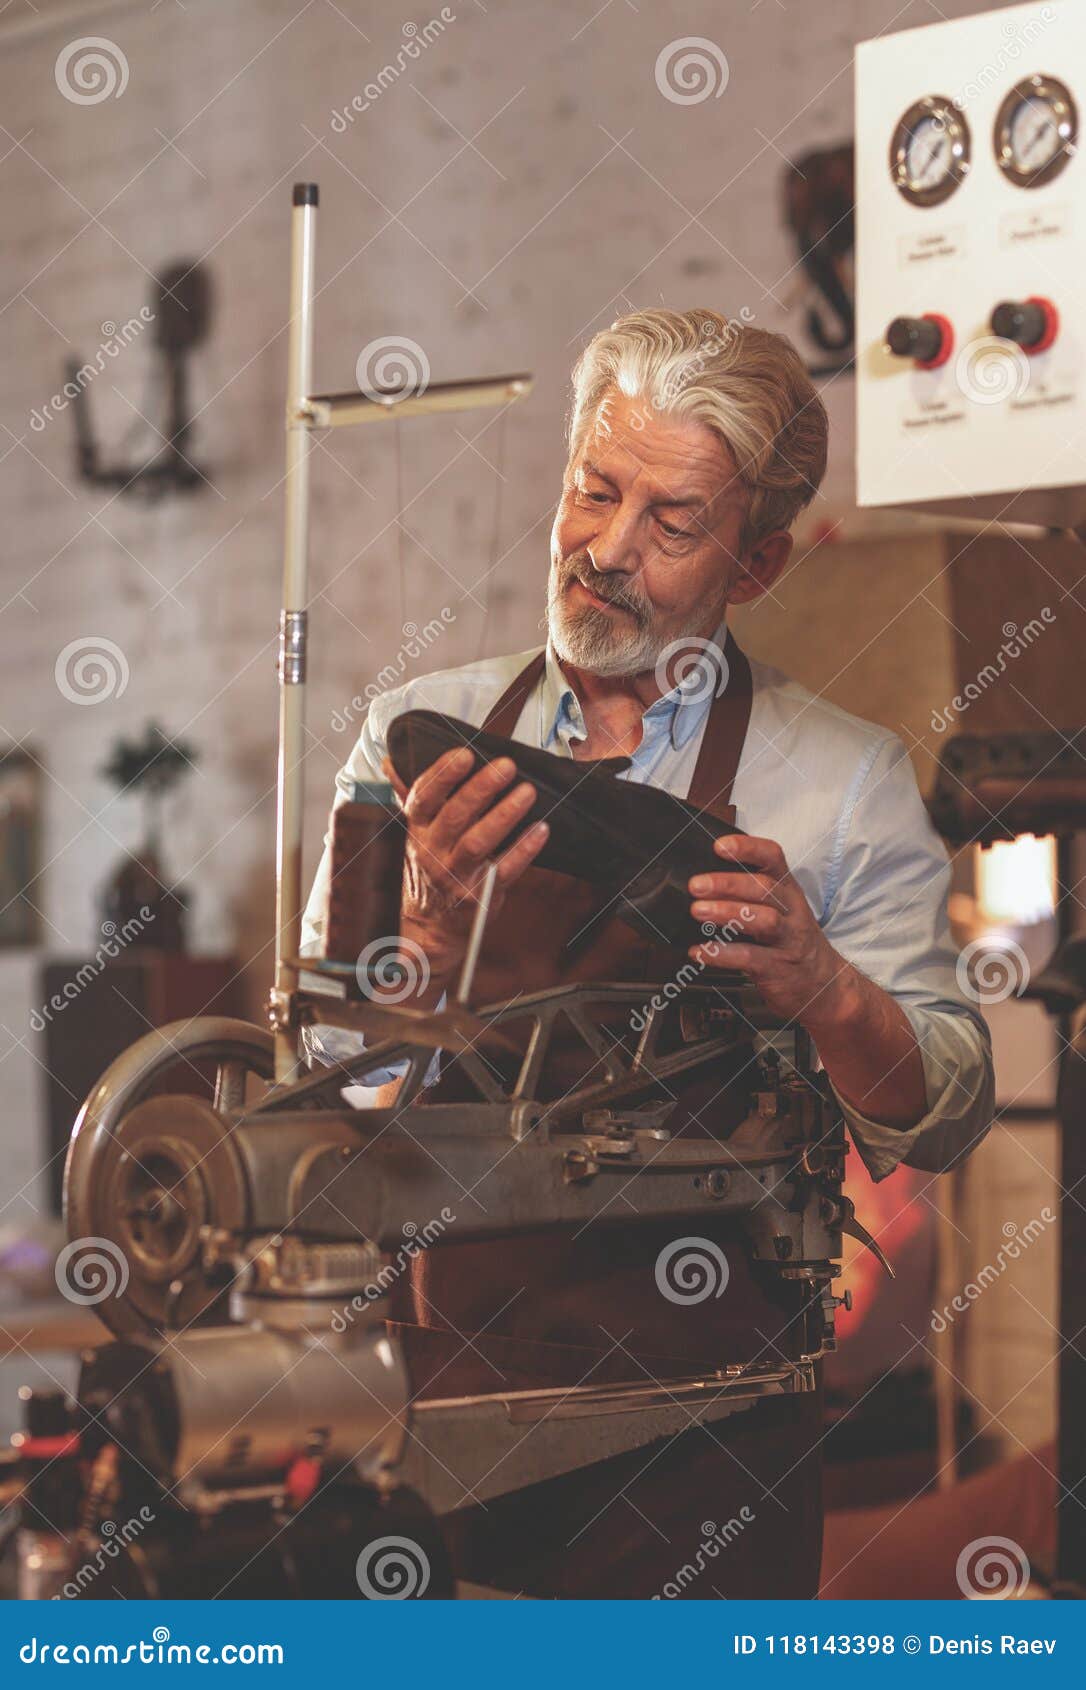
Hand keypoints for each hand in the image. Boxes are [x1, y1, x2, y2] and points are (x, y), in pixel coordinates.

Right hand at [383, 747, 548, 991]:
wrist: (431, 925)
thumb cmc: (430, 868)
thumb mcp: (414, 833)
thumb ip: (410, 797)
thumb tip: (392, 763)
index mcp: (417, 830)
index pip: (424, 797)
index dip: (443, 774)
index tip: (464, 754)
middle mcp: (433, 851)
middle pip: (455, 815)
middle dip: (481, 788)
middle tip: (506, 766)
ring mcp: (456, 874)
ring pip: (478, 842)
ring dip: (505, 815)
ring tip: (527, 792)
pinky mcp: (481, 893)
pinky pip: (505, 869)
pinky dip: (524, 849)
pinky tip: (541, 829)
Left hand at [687, 834, 855, 1033]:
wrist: (824, 984)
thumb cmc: (791, 940)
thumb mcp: (780, 909)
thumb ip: (749, 892)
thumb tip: (704, 881)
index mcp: (788, 890)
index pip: (773, 858)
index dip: (748, 849)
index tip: (720, 846)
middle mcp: (791, 911)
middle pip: (764, 889)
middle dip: (728, 883)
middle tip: (697, 885)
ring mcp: (788, 940)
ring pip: (763, 920)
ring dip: (727, 913)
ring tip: (698, 911)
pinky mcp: (779, 968)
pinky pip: (751, 958)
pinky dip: (721, 954)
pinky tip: (701, 951)